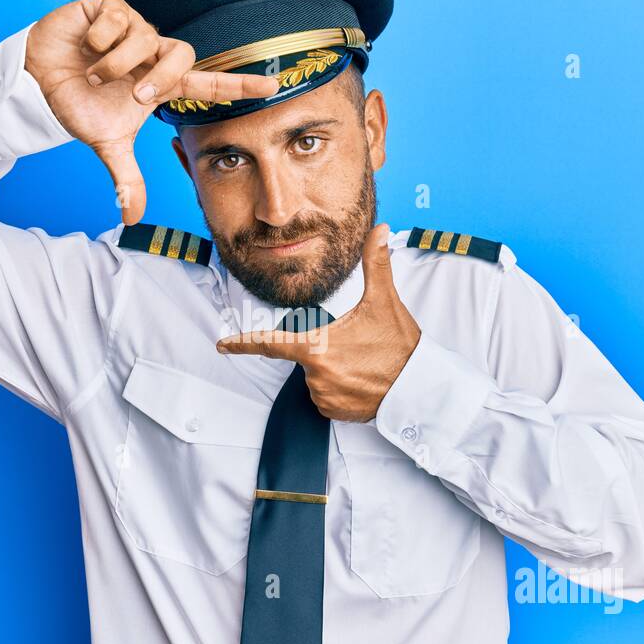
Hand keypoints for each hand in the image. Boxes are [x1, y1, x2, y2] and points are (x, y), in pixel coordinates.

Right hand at [24, 0, 280, 224]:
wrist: (36, 82)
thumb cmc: (77, 104)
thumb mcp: (106, 143)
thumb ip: (126, 177)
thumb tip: (132, 218)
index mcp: (160, 83)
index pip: (210, 82)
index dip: (240, 85)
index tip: (276, 86)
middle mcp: (154, 53)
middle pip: (184, 54)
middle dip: (162, 77)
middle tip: (137, 95)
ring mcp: (133, 26)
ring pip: (146, 38)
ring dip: (117, 64)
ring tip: (93, 74)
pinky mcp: (110, 6)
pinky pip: (117, 18)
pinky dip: (98, 39)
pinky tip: (84, 45)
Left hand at [215, 224, 421, 421]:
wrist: (421, 389)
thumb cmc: (400, 347)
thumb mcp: (385, 302)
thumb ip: (376, 264)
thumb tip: (379, 230)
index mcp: (318, 347)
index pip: (271, 343)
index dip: (244, 343)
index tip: (223, 344)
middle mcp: (316, 376)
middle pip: (306, 357)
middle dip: (326, 350)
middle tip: (359, 348)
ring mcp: (325, 397)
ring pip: (317, 378)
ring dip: (334, 371)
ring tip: (364, 366)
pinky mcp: (335, 413)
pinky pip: (327, 397)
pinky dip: (340, 389)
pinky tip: (362, 384)